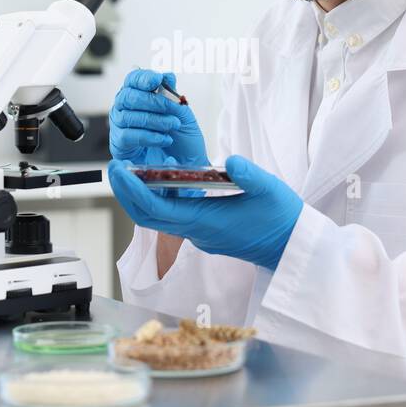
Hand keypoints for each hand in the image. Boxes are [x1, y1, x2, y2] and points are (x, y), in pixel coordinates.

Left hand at [107, 155, 302, 271]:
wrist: (290, 247)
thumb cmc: (281, 218)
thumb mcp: (269, 189)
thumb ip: (248, 174)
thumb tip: (229, 159)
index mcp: (205, 221)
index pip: (156, 209)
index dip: (133, 190)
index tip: (119, 169)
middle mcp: (196, 231)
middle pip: (148, 216)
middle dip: (127, 192)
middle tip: (114, 166)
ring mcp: (199, 234)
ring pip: (158, 217)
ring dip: (141, 195)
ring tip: (131, 169)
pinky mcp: (204, 231)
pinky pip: (173, 216)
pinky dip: (159, 199)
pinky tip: (162, 179)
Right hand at [109, 69, 208, 166]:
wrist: (187, 163)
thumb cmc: (182, 137)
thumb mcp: (182, 113)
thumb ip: (172, 94)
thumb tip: (167, 76)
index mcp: (139, 94)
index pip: (133, 80)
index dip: (143, 78)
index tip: (157, 80)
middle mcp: (126, 108)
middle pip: (128, 96)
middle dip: (152, 101)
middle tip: (172, 108)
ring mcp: (121, 126)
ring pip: (129, 116)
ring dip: (154, 120)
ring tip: (173, 125)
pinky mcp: (120, 144)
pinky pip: (128, 136)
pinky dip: (149, 136)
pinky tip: (164, 139)